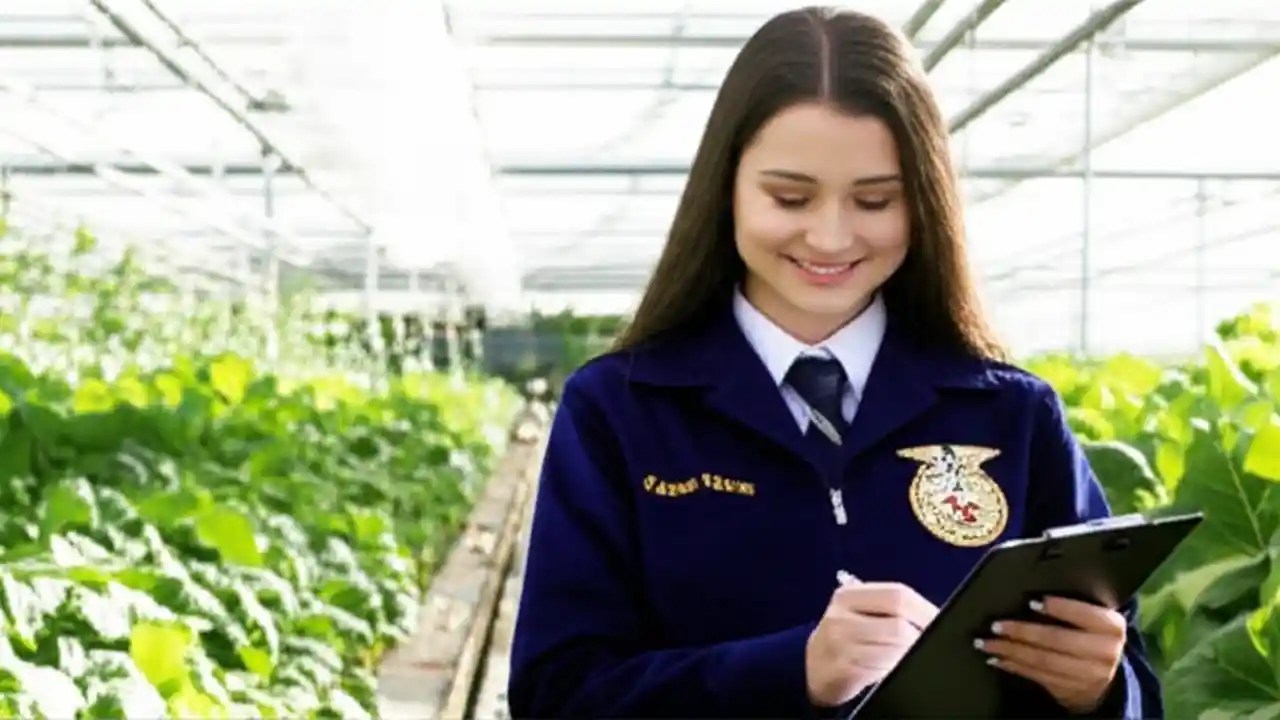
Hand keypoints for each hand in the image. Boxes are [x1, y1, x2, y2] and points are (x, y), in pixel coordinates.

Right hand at [805, 578, 938, 706]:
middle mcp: (840, 617)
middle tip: (929, 643)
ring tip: (910, 655)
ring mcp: (840, 645)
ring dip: (909, 655)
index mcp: (848, 595)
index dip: (924, 609)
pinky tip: (894, 668)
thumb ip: (892, 609)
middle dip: (920, 637)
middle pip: (898, 625)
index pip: (897, 595)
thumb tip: (935, 617)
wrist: (814, 665)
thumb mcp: (861, 613)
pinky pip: (882, 670)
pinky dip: (895, 669)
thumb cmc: (848, 635)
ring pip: (893, 651)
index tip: (940, 621)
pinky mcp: (843, 670)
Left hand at [977, 596, 1125, 713]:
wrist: (1106, 678)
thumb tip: (1031, 586)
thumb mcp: (1095, 617)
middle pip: (1057, 640)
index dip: (1059, 608)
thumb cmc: (1091, 634)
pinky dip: (1013, 666)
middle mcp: (1104, 653)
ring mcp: (1087, 676)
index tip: (1032, 601)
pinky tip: (995, 658)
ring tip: (985, 642)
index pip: (1085, 614)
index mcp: (1112, 627)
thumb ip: (1075, 604)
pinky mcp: (1070, 691)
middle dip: (1022, 632)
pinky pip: (1036, 677)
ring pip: (1043, 661)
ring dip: (1009, 651)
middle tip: (995, 625)